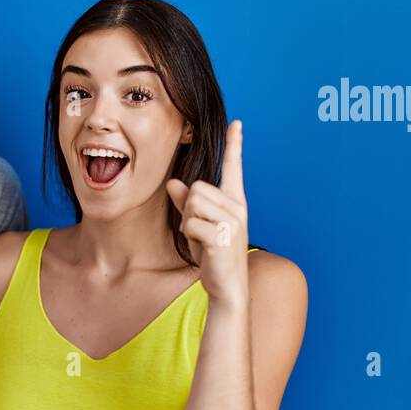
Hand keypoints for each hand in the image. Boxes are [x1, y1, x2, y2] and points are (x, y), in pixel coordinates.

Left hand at [165, 119, 247, 305]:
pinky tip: (203, 249)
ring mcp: (233, 220)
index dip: (234, 144)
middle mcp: (238, 207)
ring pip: (192, 202)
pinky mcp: (223, 235)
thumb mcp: (198, 226)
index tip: (237, 122)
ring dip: (188, 223)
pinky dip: (190, 236)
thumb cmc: (213, 256)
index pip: (234, 167)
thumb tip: (172, 183)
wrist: (227, 286)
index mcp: (234, 202)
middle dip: (188, 209)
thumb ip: (186, 203)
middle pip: (197, 187)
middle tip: (200, 231)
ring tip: (202, 239)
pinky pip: (191, 223)